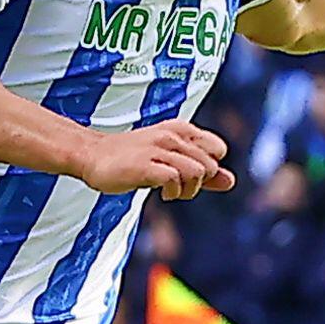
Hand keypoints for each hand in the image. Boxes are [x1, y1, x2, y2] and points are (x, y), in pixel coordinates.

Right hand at [77, 121, 234, 201]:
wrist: (93, 156)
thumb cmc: (133, 158)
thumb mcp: (171, 160)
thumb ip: (202, 171)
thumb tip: (231, 181)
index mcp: (181, 130)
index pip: (218, 148)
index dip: (210, 167)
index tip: (190, 175)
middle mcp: (172, 136)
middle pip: (209, 165)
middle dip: (200, 183)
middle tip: (179, 187)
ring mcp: (158, 149)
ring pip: (197, 172)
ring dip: (188, 190)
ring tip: (172, 192)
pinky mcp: (145, 164)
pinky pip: (174, 179)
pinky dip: (173, 191)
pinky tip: (162, 193)